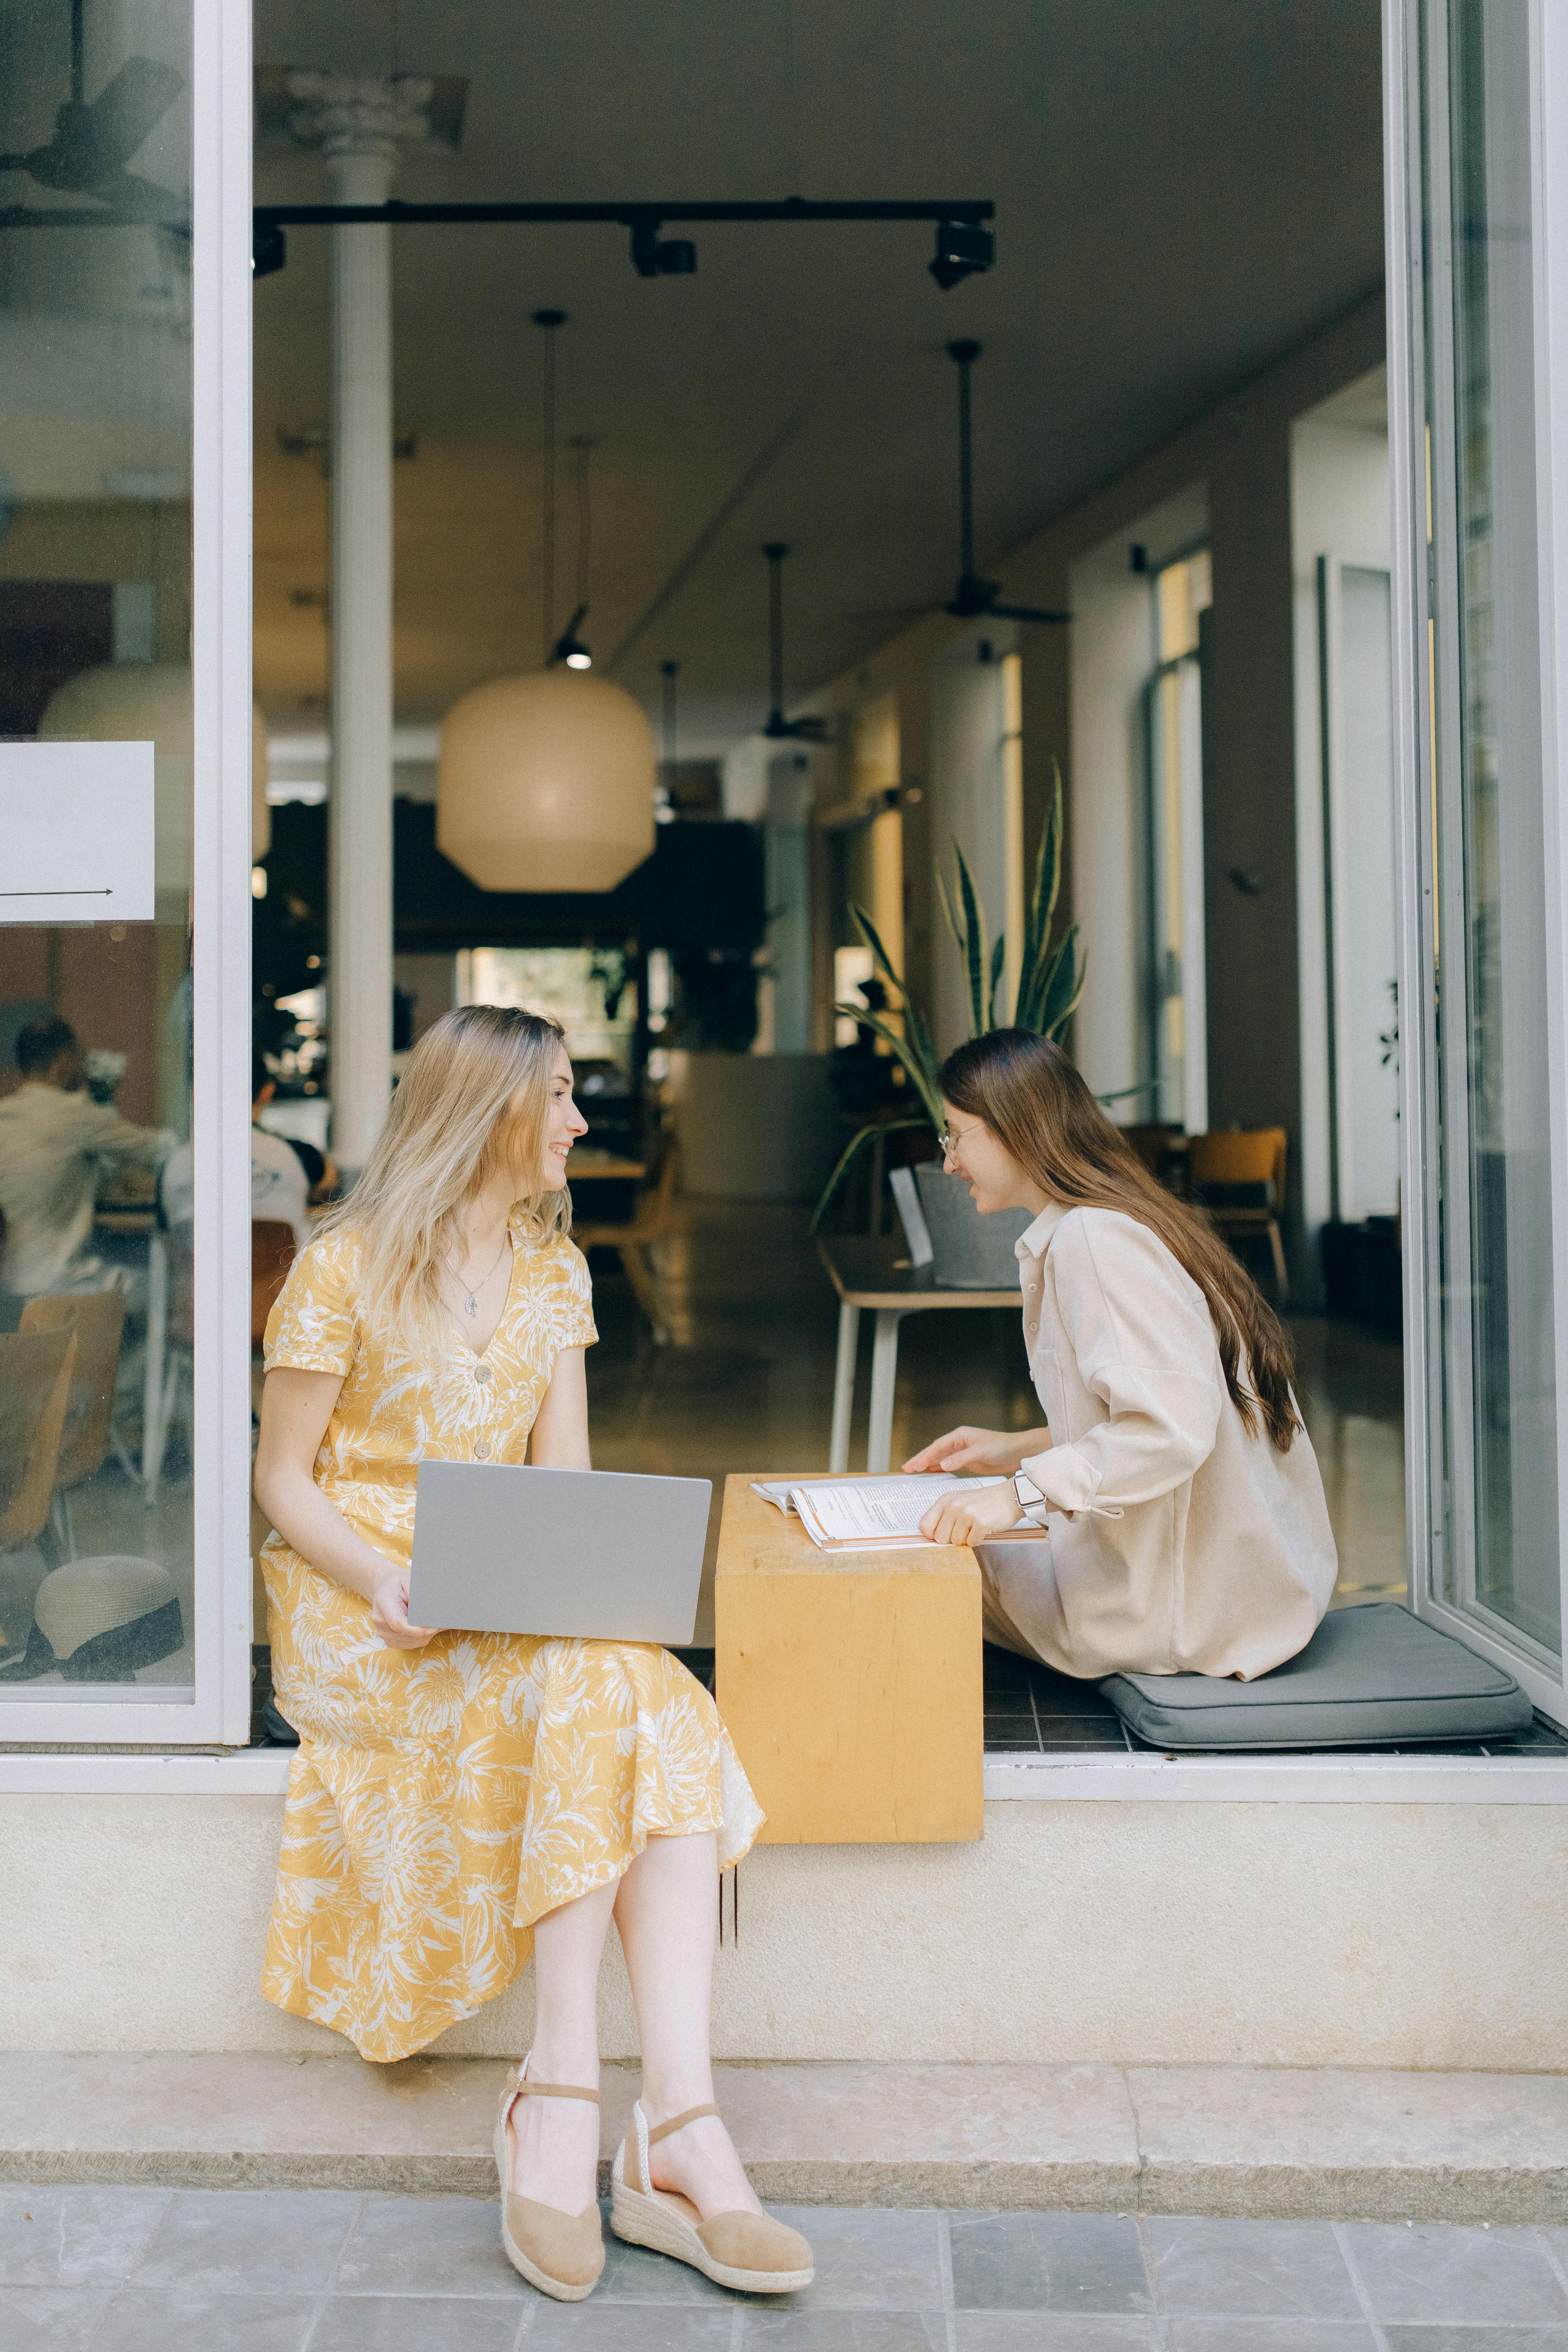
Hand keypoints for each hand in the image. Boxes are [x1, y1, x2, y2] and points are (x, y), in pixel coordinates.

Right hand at [370, 1569, 436, 1649]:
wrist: (387, 1588)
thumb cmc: (401, 1583)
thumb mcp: (411, 1580)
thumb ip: (421, 1596)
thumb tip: (436, 1611)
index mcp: (383, 1601)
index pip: (398, 1622)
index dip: (417, 1628)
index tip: (434, 1626)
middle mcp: (379, 1619)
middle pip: (407, 1633)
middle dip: (427, 1630)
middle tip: (442, 1620)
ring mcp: (382, 1632)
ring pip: (412, 1641)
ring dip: (426, 1634)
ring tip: (431, 1619)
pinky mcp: (389, 1640)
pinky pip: (411, 1644)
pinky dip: (421, 1637)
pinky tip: (423, 1625)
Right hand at [903, 1424, 1044, 1475]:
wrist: (1017, 1452)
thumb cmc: (1001, 1447)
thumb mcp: (981, 1452)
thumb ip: (961, 1458)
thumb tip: (942, 1464)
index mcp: (960, 1436)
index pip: (938, 1446)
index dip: (925, 1456)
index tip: (916, 1466)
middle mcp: (959, 1442)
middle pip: (935, 1451)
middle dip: (921, 1459)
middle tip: (906, 1468)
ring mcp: (962, 1451)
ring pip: (940, 1457)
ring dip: (927, 1463)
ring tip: (912, 1470)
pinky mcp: (967, 1461)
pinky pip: (948, 1463)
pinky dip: (938, 1467)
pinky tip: (930, 1472)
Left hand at [919, 1481, 1027, 1545]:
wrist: (1009, 1497)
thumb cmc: (982, 1503)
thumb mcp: (958, 1502)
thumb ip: (943, 1517)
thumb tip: (932, 1538)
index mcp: (945, 1500)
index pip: (924, 1526)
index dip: (934, 1535)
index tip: (945, 1533)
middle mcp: (953, 1505)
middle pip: (940, 1538)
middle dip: (952, 1539)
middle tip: (965, 1529)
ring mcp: (967, 1514)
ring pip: (956, 1542)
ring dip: (966, 1538)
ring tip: (975, 1526)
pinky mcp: (981, 1523)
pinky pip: (972, 1543)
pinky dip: (978, 1540)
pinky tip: (983, 1528)